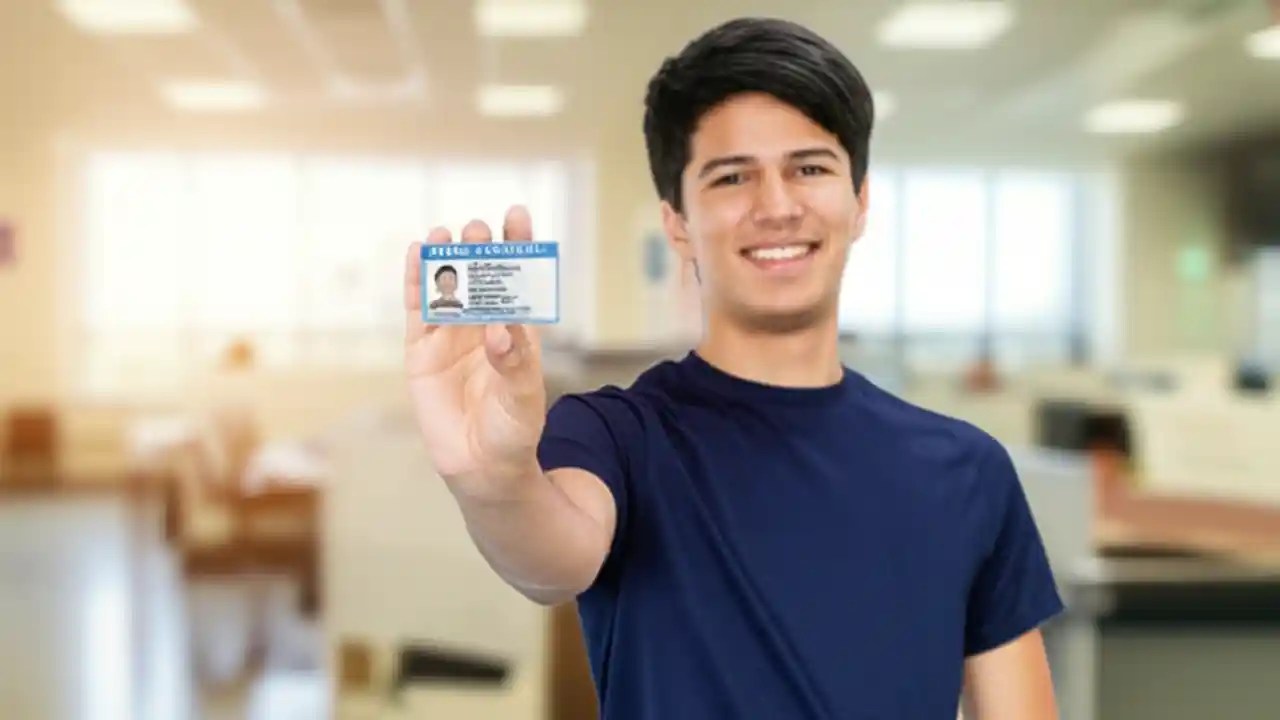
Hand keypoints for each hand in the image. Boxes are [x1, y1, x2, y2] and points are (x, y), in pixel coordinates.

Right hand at [404, 206, 546, 495]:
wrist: (481, 467)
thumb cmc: (513, 431)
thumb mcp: (523, 397)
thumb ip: (514, 362)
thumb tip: (499, 330)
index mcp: (517, 330)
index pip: (520, 279)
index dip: (519, 245)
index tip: (517, 214)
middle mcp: (484, 326)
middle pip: (481, 277)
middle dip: (480, 250)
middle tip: (477, 230)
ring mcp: (451, 336)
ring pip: (448, 287)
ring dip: (446, 260)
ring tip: (446, 234)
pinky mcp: (422, 351)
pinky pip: (418, 309)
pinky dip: (416, 282)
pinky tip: (417, 254)